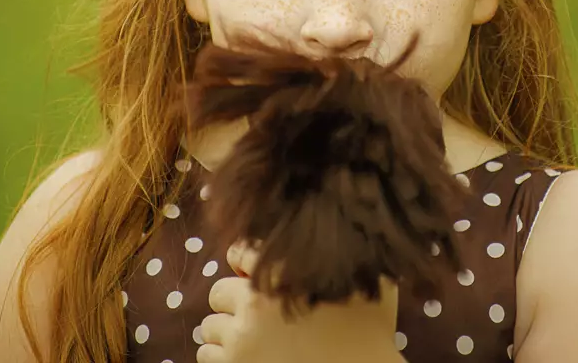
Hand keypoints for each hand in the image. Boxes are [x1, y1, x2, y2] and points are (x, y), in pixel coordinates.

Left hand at [197, 242, 399, 362]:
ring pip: (210, 327)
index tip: (256, 277)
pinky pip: (207, 356)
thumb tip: (345, 227)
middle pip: (219, 292)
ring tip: (252, 340)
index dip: (247, 264)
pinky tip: (246, 358)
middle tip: (257, 315)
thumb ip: (348, 250)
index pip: (240, 252)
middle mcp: (255, 301)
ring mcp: (241, 338)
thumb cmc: (371, 334)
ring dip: (227, 332)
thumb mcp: (369, 278)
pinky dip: (221, 357)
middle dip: (235, 302)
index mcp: (283, 272)